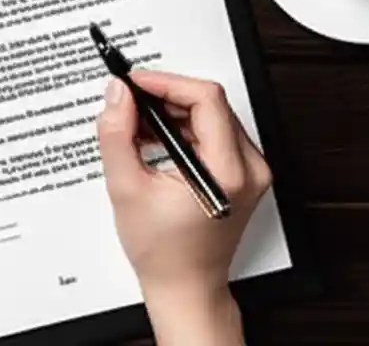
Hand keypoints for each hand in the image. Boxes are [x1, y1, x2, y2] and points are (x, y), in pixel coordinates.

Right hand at [97, 70, 271, 345]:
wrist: (185, 285)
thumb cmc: (162, 251)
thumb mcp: (126, 188)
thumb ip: (117, 134)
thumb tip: (117, 94)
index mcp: (226, 171)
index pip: (205, 99)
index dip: (166, 82)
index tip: (136, 83)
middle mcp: (249, 168)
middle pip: (210, 104)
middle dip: (166, 96)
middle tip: (131, 101)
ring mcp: (251, 171)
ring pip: (213, 116)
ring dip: (174, 112)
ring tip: (139, 124)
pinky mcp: (244, 174)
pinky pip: (216, 133)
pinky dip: (185, 129)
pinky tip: (157, 138)